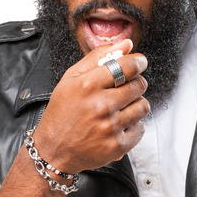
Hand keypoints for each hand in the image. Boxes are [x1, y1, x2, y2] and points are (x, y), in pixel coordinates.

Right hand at [31, 37, 149, 174]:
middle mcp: (101, 106)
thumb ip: (98, 58)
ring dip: (135, 105)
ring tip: (119, 109)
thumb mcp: (70, 79)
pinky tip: (117, 126)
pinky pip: (141, 128)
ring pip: (143, 106)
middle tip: (124, 89)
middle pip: (139, 85)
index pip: (128, 66)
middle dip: (135, 84)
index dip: (138, 62)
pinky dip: (132, 126)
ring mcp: (110, 127)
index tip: (139, 63)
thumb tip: (126, 45)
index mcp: (88, 85)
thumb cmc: (62, 113)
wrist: (53, 151)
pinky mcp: (118, 146)